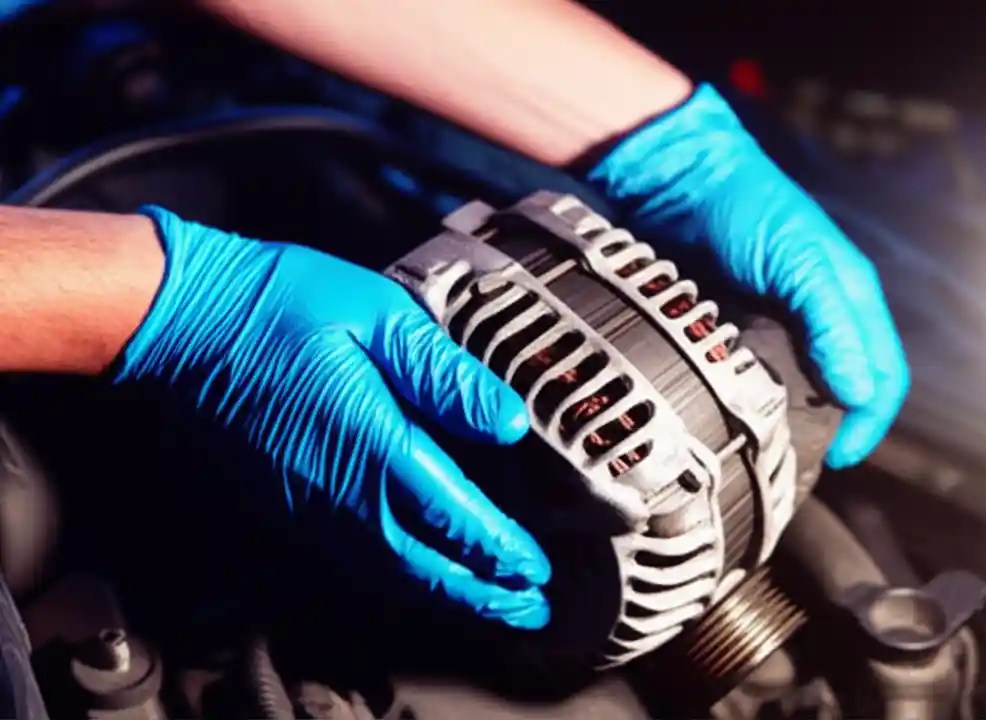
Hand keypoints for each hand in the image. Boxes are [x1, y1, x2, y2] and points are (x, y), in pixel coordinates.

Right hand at [113, 207, 550, 628]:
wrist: (184, 321)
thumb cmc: (277, 307)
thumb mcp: (379, 316)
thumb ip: (446, 375)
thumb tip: (507, 422)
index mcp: (374, 443)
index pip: (454, 516)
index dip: (499, 547)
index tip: (534, 567)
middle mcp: (341, 491)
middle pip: (424, 566)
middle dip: (481, 591)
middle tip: (525, 606)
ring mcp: (308, 505)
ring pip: (386, 573)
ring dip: (442, 593)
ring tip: (485, 601)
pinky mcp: (286, 504)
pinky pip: (351, 561)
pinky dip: (396, 578)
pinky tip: (415, 573)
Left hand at [587, 84, 909, 467]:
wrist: (680, 184)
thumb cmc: (749, 210)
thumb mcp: (801, 261)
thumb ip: (832, 323)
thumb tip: (856, 393)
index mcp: (851, 300)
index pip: (882, 376)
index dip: (869, 421)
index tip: (841, 457)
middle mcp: (823, 318)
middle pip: (846, 392)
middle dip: (834, 429)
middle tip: (803, 462)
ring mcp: (781, 327)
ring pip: (802, 392)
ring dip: (793, 422)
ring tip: (771, 450)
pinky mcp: (740, 331)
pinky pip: (759, 381)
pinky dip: (755, 404)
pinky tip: (738, 419)